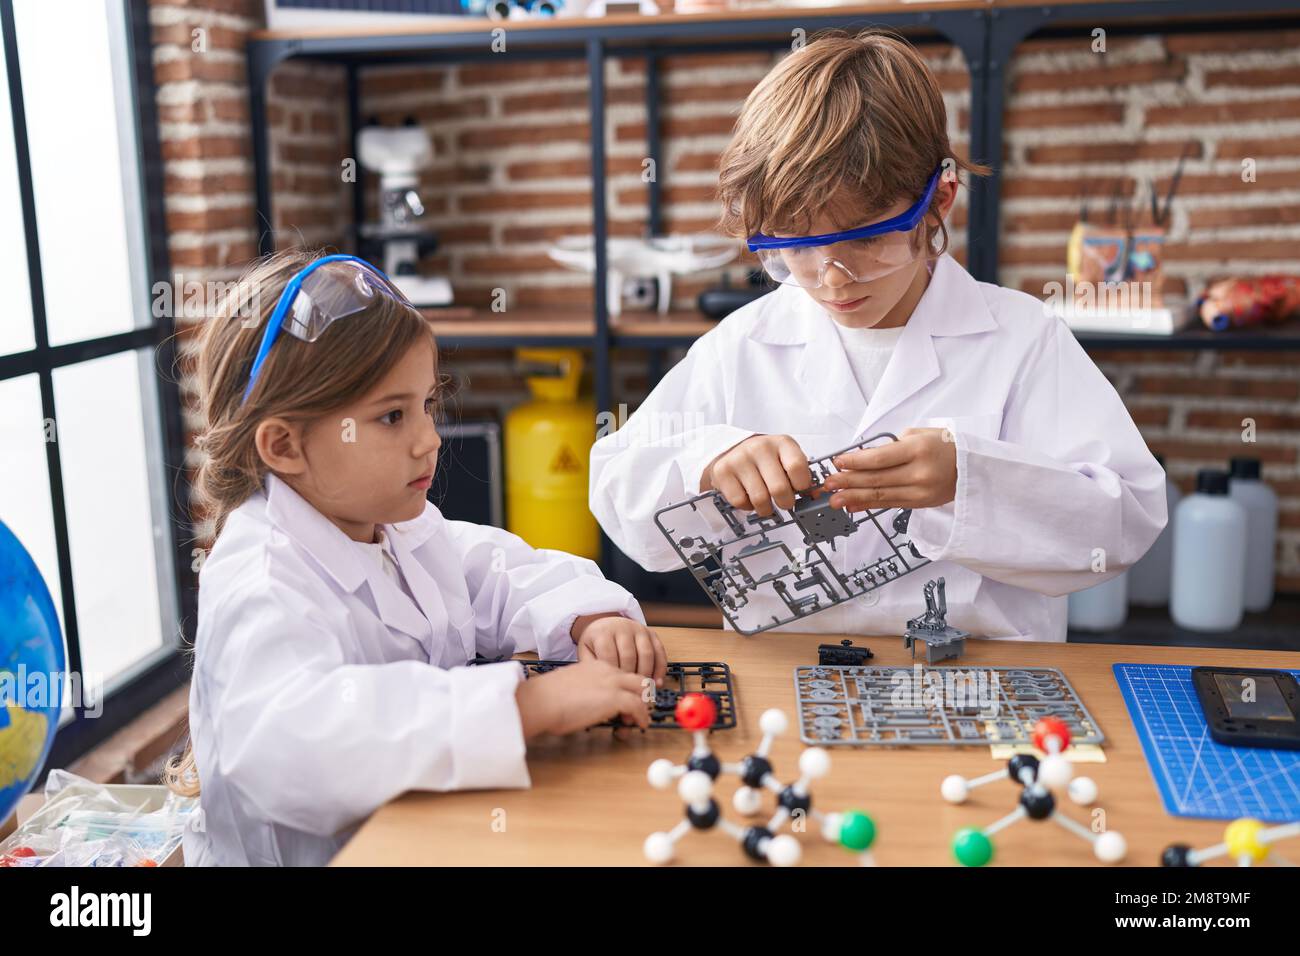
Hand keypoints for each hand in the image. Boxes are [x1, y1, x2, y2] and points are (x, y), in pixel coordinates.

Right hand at [514, 659, 651, 737]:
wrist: (541, 700)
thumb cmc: (547, 698)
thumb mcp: (570, 687)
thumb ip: (584, 691)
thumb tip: (587, 705)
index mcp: (595, 665)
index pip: (622, 674)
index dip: (627, 690)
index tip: (624, 703)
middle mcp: (607, 670)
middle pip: (637, 679)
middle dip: (641, 695)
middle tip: (637, 711)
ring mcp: (613, 683)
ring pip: (642, 690)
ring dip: (643, 706)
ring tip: (638, 719)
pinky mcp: (616, 698)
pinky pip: (639, 706)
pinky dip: (642, 716)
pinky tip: (640, 725)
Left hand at [572, 613, 666, 687]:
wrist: (606, 624)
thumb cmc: (597, 643)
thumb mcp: (587, 652)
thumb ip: (592, 668)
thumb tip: (599, 690)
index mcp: (603, 632)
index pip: (609, 656)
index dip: (613, 675)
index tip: (615, 692)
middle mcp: (622, 628)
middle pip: (629, 656)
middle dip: (630, 678)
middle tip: (629, 695)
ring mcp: (638, 629)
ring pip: (646, 654)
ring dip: (646, 675)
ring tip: (643, 691)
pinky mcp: (651, 633)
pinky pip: (660, 651)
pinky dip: (660, 669)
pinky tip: (657, 683)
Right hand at [700, 434, 812, 516]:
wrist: (732, 450)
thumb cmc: (766, 459)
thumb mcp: (787, 458)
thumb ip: (801, 475)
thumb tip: (816, 496)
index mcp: (782, 443)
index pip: (797, 467)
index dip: (801, 485)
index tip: (799, 489)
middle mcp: (760, 448)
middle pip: (779, 488)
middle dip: (785, 502)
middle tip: (784, 502)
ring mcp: (739, 459)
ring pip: (760, 499)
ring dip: (766, 508)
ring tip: (766, 503)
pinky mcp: (723, 471)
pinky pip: (740, 502)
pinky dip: (748, 506)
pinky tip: (749, 496)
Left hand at [818, 427, 957, 511]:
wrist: (972, 468)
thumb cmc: (945, 446)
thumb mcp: (920, 434)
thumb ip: (892, 445)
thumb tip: (864, 457)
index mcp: (918, 450)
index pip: (879, 458)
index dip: (855, 462)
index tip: (837, 462)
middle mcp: (919, 473)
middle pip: (876, 479)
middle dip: (848, 482)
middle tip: (828, 484)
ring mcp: (919, 492)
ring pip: (880, 495)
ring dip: (853, 498)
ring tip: (833, 499)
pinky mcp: (919, 503)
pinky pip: (889, 504)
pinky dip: (868, 505)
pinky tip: (853, 505)